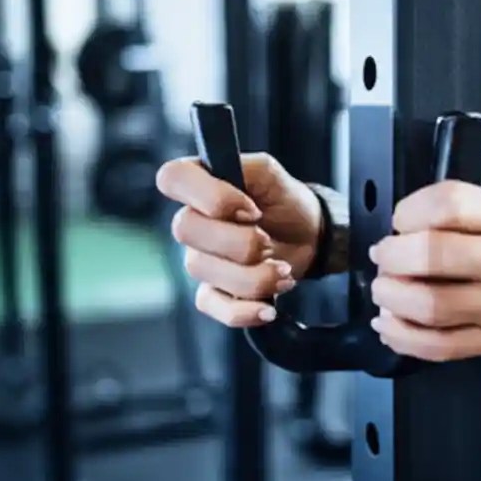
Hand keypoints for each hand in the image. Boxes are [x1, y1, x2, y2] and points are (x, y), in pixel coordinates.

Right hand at [155, 153, 322, 326]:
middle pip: (185, 230)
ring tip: (284, 270)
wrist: (309, 237)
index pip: (171, 178)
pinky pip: (215, 307)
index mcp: (200, 185)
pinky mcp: (214, 293)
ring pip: (207, 272)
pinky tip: (270, 308)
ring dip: (255, 276)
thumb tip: (238, 205)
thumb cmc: (285, 201)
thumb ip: (248, 169)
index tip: (250, 209)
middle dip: (240, 241)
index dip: (209, 196)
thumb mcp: (270, 173)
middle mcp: (192, 222)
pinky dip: (246, 311)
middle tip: (269, 241)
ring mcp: (200, 260)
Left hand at [367, 168, 480, 361]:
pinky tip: (392, 324)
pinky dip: (404, 337)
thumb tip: (448, 152)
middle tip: (384, 255)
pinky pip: (439, 345)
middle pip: (428, 255)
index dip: (409, 209)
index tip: (400, 218)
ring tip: (385, 288)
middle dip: (391, 255)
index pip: (446, 202)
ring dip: (391, 296)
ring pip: (428, 304)